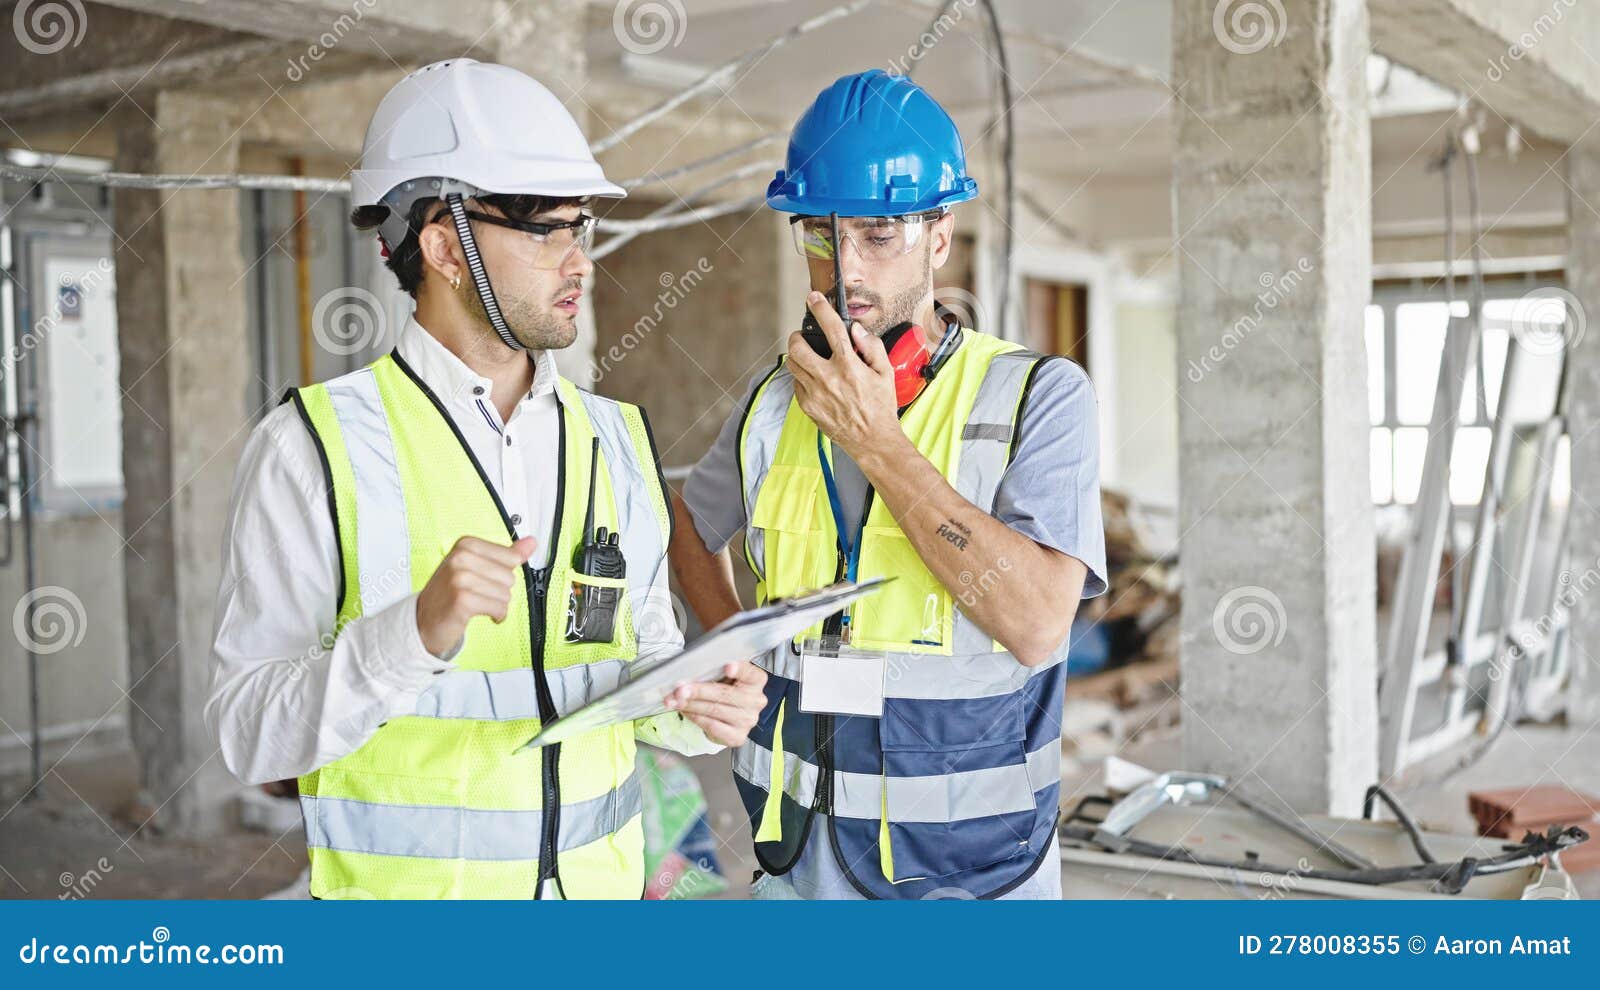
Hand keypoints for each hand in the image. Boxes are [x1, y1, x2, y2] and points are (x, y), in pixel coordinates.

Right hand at [415, 535, 537, 656]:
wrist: (424, 620)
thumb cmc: (451, 593)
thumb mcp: (477, 566)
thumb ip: (506, 554)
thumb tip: (531, 543)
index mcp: (467, 544)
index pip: (511, 557)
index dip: (503, 574)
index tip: (486, 578)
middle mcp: (461, 557)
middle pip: (509, 576)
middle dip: (499, 591)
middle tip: (478, 594)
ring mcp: (460, 578)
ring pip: (505, 594)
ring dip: (496, 604)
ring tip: (477, 604)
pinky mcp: (462, 599)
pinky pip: (499, 608)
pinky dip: (495, 615)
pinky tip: (480, 613)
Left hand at [663, 661, 767, 746]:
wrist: (728, 717)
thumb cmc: (724, 690)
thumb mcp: (723, 677)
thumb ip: (713, 672)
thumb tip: (688, 674)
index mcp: (756, 681)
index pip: (750, 673)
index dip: (739, 669)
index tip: (727, 667)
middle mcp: (756, 701)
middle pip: (724, 694)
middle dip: (698, 691)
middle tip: (679, 689)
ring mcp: (748, 720)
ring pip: (714, 710)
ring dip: (690, 705)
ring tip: (674, 700)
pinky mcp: (738, 736)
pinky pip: (711, 725)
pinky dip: (694, 717)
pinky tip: (684, 711)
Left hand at [787, 291, 899, 459]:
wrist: (872, 440)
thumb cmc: (881, 407)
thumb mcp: (885, 373)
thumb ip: (872, 347)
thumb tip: (856, 330)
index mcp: (849, 366)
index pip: (831, 328)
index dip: (820, 309)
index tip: (814, 299)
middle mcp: (828, 378)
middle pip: (797, 347)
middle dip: (797, 336)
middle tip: (804, 336)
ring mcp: (815, 394)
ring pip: (792, 365)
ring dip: (798, 356)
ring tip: (810, 358)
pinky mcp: (808, 407)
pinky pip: (797, 385)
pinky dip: (803, 378)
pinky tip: (816, 381)